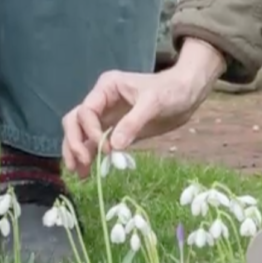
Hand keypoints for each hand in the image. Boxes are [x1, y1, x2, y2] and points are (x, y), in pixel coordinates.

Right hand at [61, 38, 226, 178]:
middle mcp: (101, 101)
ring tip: (80, 174)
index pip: (86, 111)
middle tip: (83, 163)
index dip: (90, 131)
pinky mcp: (114, 130)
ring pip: (80, 134)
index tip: (106, 149)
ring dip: (76, 152)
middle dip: (74, 142)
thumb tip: (114, 146)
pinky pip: (94, 144)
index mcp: (106, 88)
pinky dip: (89, 156)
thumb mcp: (154, 103)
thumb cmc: (171, 90)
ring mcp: (106, 116)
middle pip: (75, 121)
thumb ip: (133, 122)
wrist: (187, 94)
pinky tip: (87, 173)